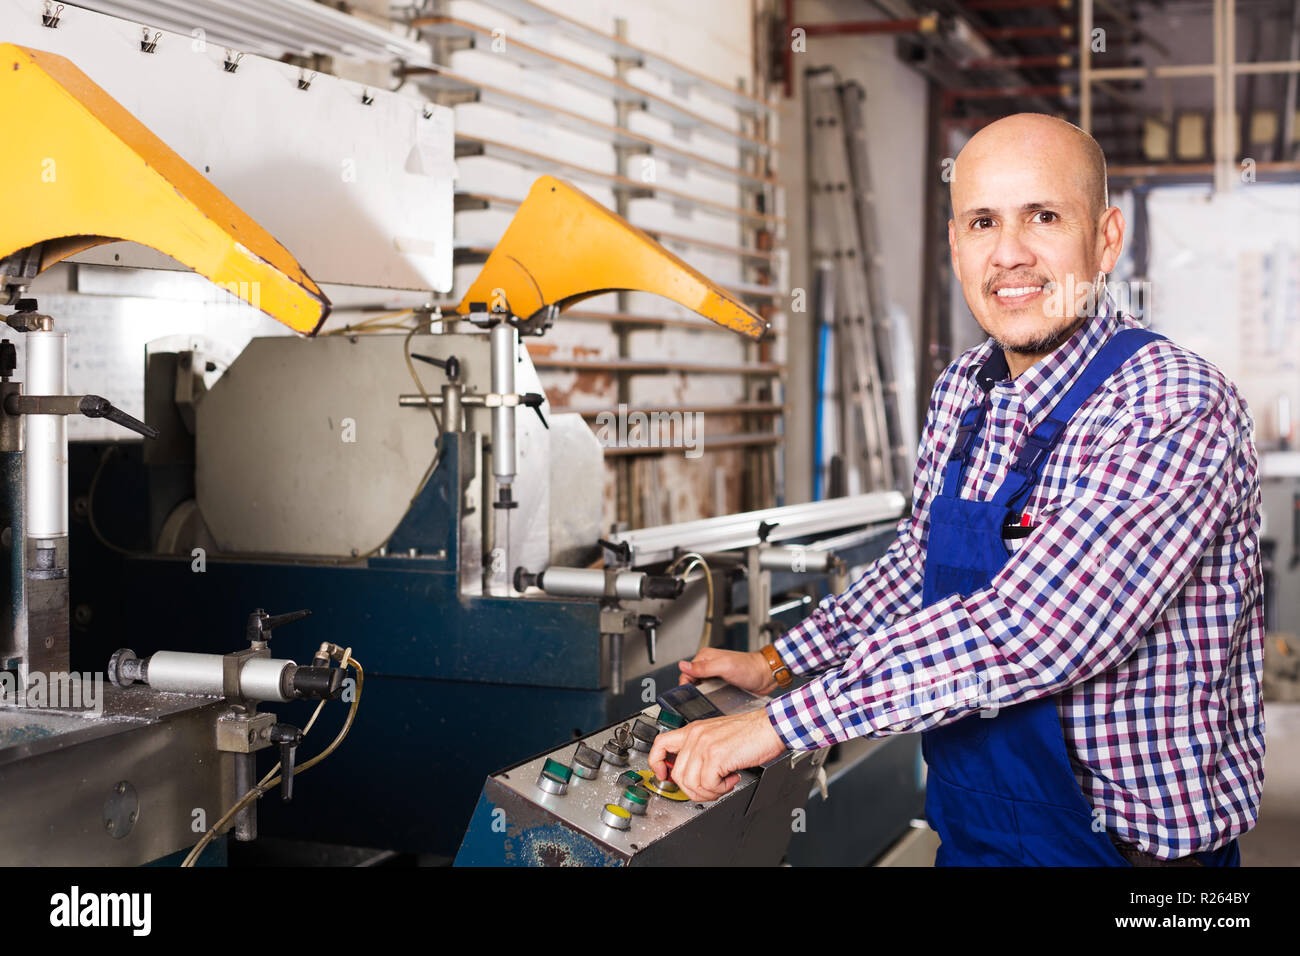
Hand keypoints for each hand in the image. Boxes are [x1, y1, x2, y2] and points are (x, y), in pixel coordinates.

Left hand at [647, 708, 785, 801]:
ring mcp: (704, 745)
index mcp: (693, 730)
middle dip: (693, 790)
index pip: (660, 744)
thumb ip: (701, 750)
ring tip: (723, 784)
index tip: (662, 775)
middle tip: (711, 787)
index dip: (656, 763)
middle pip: (677, 774)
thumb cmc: (750, 732)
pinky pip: (708, 785)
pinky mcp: (716, 756)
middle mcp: (695, 736)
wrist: (770, 727)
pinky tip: (731, 779)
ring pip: (691, 783)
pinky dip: (721, 789)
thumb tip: (692, 774)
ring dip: (708, 792)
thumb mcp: (717, 735)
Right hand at [678, 647, 776, 694]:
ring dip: (703, 693)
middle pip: (692, 680)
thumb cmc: (749, 668)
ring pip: (700, 687)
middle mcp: (708, 664)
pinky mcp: (721, 683)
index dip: (687, 683)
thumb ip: (703, 667)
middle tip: (705, 695)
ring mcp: (715, 674)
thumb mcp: (724, 666)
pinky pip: (710, 691)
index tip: (694, 691)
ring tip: (711, 697)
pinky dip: (710, 696)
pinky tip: (716, 698)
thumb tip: (683, 665)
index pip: (686, 671)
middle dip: (695, 689)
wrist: (766, 676)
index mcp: (705, 656)